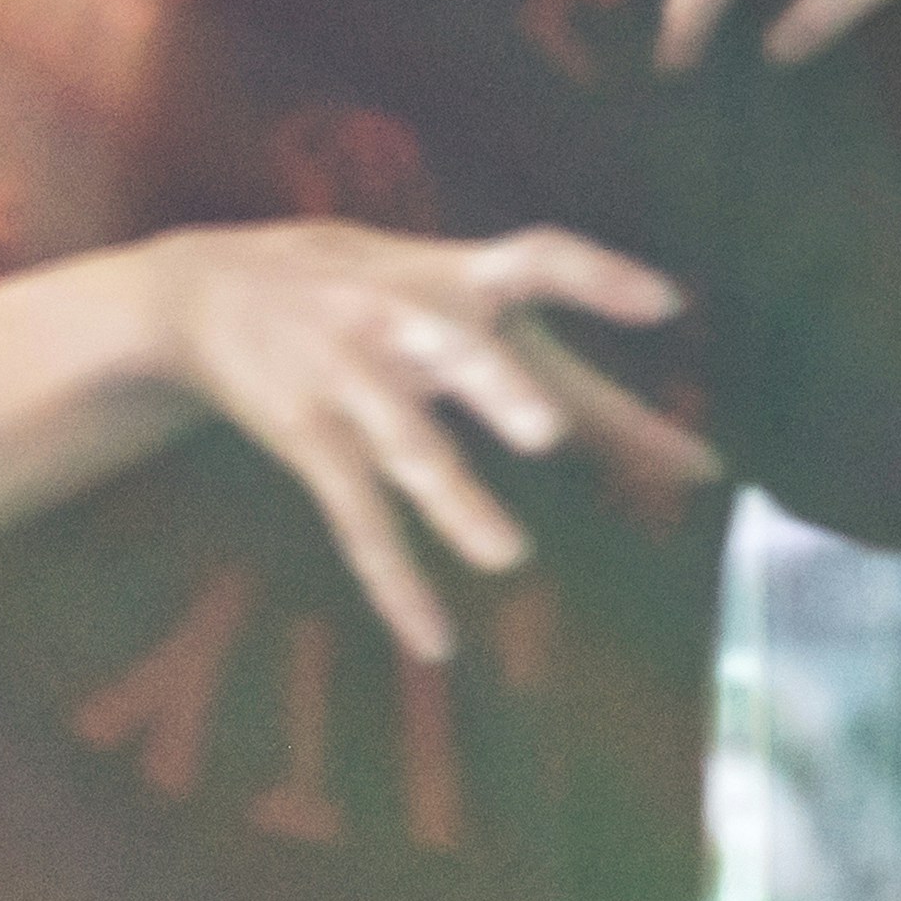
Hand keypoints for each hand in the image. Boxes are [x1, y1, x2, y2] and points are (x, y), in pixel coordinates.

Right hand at [136, 216, 719, 664]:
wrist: (208, 287)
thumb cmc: (374, 297)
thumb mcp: (459, 307)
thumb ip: (578, 386)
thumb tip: (692, 462)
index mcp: (453, 279)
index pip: (535, 259)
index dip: (597, 278)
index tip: (666, 303)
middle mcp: (400, 320)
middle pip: (454, 349)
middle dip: (494, 386)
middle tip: (549, 431)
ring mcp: (349, 381)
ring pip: (405, 446)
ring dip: (452, 498)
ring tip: (508, 556)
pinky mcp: (310, 440)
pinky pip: (358, 520)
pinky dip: (397, 582)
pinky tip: (435, 640)